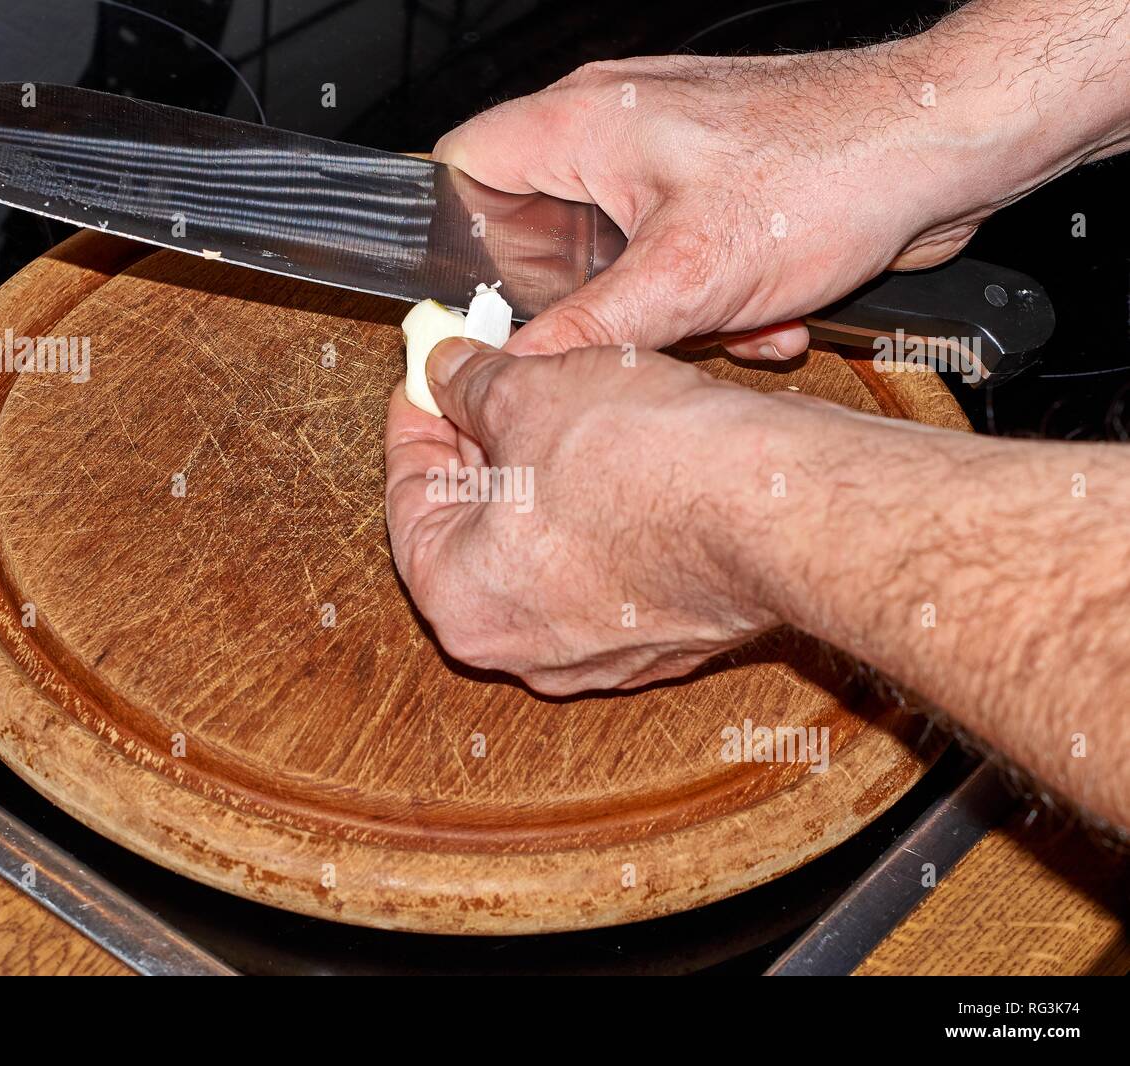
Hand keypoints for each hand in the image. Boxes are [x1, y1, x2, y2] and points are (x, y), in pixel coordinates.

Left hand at [384, 337, 779, 694]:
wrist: (780, 510)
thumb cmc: (649, 468)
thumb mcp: (532, 392)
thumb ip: (473, 385)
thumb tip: (450, 370)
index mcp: (461, 599)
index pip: (408, 495)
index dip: (417, 416)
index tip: (429, 377)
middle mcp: (521, 645)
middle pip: (475, 525)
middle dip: (481, 442)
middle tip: (491, 379)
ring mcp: (596, 650)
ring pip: (543, 544)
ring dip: (542, 471)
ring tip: (559, 400)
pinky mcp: (658, 636)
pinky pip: (605, 563)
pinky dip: (598, 508)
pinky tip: (616, 449)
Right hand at [431, 35, 1066, 360]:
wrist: (943, 154)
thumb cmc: (829, 169)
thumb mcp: (686, 277)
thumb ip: (584, 330)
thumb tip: (513, 370)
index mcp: (582, 125)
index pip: (464, 168)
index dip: (454, 241)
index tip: (471, 308)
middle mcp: (616, 136)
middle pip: (544, 236)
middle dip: (587, 304)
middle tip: (620, 335)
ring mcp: (666, 168)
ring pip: (617, 265)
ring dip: (666, 316)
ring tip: (724, 325)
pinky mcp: (713, 199)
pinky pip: (675, 267)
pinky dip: (712, 306)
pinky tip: (767, 319)